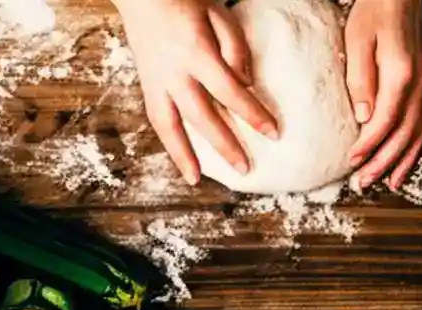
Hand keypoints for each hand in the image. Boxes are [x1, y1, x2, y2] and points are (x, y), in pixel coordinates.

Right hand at [116, 0, 277, 184]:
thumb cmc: (186, 1)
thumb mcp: (218, 14)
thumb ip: (235, 48)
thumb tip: (246, 85)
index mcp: (196, 51)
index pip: (230, 90)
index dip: (253, 113)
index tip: (274, 133)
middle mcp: (174, 72)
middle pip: (202, 115)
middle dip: (225, 144)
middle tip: (245, 168)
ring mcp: (156, 81)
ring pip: (170, 125)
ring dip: (184, 155)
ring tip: (196, 180)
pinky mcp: (147, 86)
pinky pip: (158, 119)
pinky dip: (169, 143)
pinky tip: (181, 161)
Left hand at [344, 0, 421, 189]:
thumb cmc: (374, 16)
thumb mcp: (357, 43)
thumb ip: (360, 81)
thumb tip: (363, 117)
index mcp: (402, 75)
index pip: (386, 121)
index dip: (369, 145)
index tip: (353, 160)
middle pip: (406, 134)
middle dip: (385, 162)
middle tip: (364, 183)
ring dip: (407, 160)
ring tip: (392, 182)